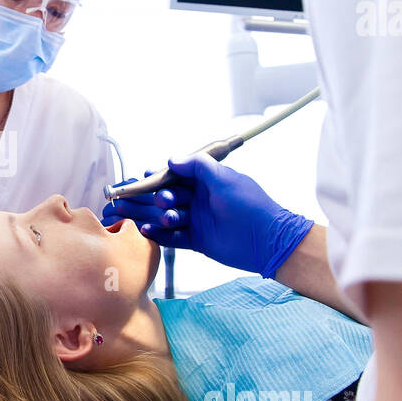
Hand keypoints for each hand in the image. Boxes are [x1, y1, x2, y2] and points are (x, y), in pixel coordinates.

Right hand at [102, 153, 312, 278]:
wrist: (269, 240)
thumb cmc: (250, 205)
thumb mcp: (225, 178)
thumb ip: (198, 166)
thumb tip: (171, 159)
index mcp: (205, 181)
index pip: (174, 177)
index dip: (155, 177)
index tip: (139, 177)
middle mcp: (199, 199)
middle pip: (165, 197)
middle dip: (148, 198)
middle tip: (133, 200)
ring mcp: (197, 220)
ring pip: (166, 216)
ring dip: (152, 215)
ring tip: (141, 216)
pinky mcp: (197, 240)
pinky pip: (173, 237)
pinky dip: (159, 234)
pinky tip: (146, 230)